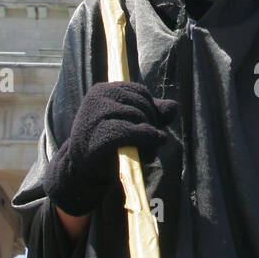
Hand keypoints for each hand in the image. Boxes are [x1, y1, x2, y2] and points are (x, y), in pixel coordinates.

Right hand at [44, 82, 177, 216]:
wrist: (84, 168)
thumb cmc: (109, 143)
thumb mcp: (132, 123)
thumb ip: (153, 113)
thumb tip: (173, 107)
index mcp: (104, 89)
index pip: (140, 91)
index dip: (152, 109)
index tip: (151, 125)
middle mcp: (98, 97)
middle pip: (141, 104)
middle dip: (153, 123)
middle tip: (154, 141)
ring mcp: (95, 114)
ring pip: (137, 117)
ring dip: (150, 135)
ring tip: (150, 150)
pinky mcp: (98, 134)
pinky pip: (129, 131)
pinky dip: (143, 138)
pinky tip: (150, 147)